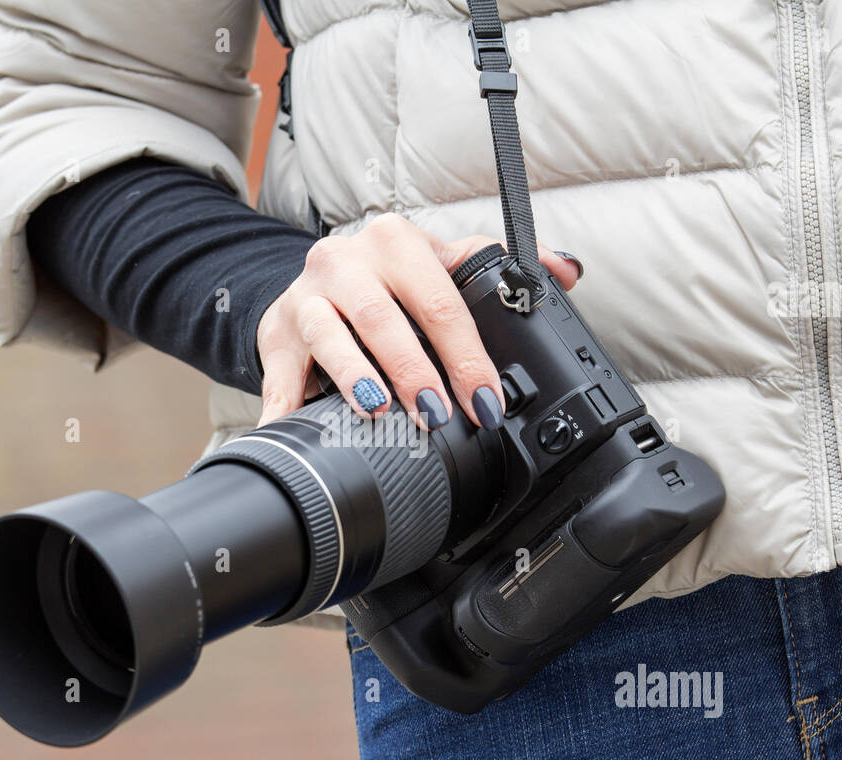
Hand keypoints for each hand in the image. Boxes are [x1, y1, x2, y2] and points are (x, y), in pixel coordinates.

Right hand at [255, 213, 580, 429]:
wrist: (314, 280)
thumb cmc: (385, 278)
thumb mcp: (439, 261)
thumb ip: (500, 265)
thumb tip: (565, 272)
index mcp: (395, 243)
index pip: (439, 302)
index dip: (466, 355)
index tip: (485, 400)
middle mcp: (345, 261)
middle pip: (382, 318)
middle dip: (414, 370)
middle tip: (438, 413)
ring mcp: (306, 297)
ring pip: (328, 333)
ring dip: (352, 373)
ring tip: (377, 407)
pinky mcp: (276, 333)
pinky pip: (278, 374)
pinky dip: (282, 408)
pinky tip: (290, 433)